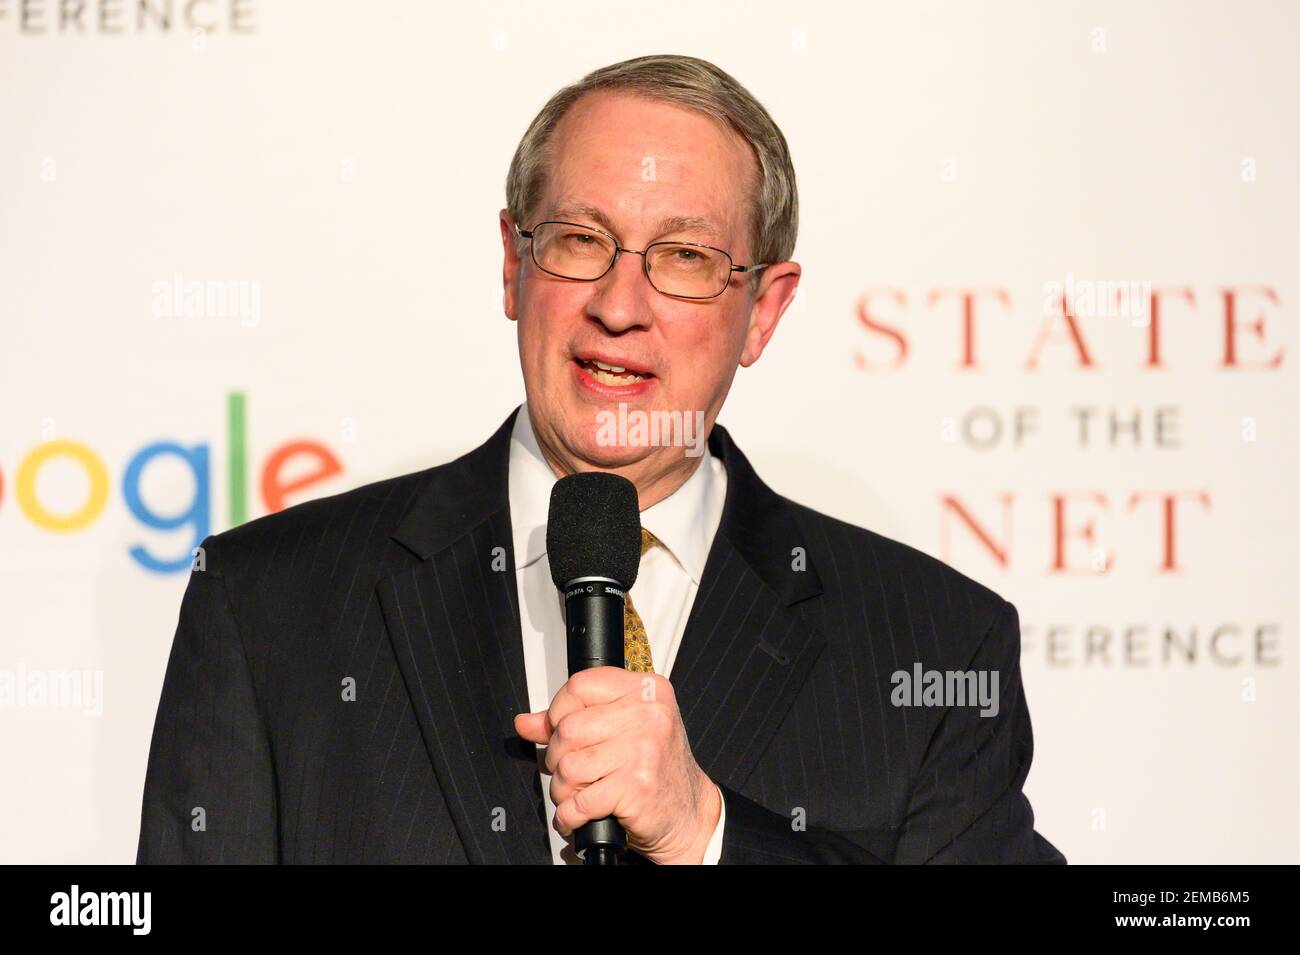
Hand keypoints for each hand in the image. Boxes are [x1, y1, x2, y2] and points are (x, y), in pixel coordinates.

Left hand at [514, 667, 721, 863]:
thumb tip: (527, 722)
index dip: (559, 711)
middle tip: (573, 771)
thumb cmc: (657, 770)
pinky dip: (569, 815)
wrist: (690, 814)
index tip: (561, 730)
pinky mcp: (636, 786)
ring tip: (579, 793)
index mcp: (645, 690)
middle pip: (568, 728)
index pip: (580, 685)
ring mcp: (644, 749)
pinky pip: (579, 801)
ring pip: (569, 766)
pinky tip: (578, 815)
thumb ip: (574, 720)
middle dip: (558, 757)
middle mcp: (649, 714)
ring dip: (564, 790)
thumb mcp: (623, 731)